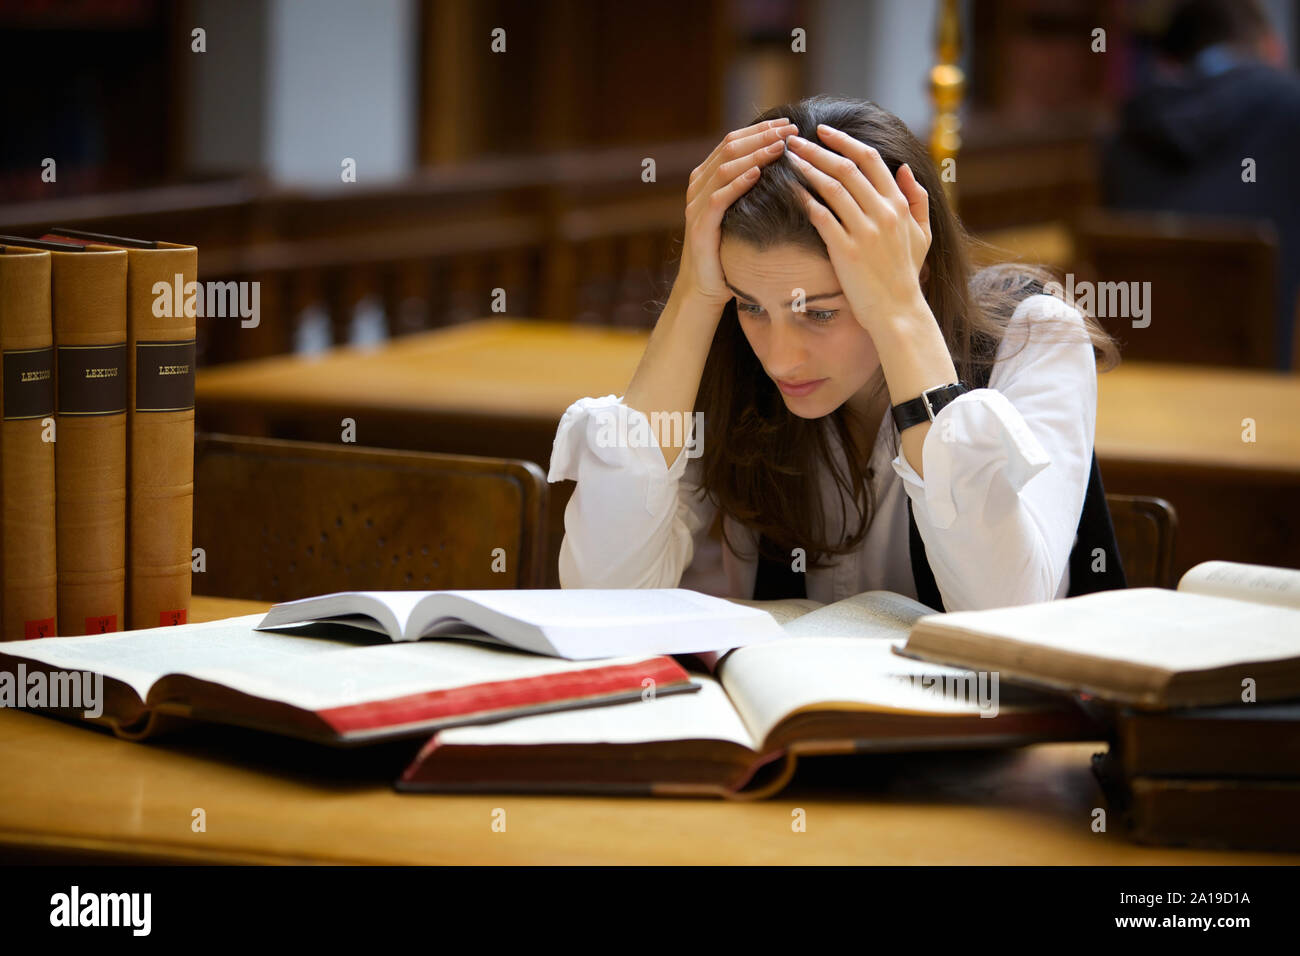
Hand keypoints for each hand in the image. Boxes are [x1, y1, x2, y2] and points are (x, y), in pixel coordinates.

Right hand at [677, 118, 799, 310]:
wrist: (704, 288)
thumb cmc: (728, 251)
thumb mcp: (739, 213)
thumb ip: (750, 189)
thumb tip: (783, 166)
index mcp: (706, 178)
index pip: (733, 141)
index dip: (761, 129)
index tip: (789, 124)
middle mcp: (698, 186)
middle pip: (729, 148)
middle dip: (762, 135)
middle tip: (791, 129)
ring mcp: (695, 206)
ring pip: (724, 168)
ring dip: (755, 154)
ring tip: (780, 146)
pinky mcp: (700, 227)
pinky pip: (718, 199)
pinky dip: (738, 183)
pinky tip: (758, 174)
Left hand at [784, 124, 931, 333]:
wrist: (897, 311)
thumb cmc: (906, 274)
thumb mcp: (922, 234)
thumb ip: (917, 199)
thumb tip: (905, 169)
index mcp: (899, 204)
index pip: (870, 159)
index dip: (845, 141)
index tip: (824, 132)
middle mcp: (882, 213)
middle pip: (847, 168)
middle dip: (818, 149)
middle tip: (795, 139)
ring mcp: (864, 231)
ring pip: (832, 187)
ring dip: (808, 168)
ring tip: (789, 158)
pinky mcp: (846, 250)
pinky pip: (821, 216)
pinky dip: (805, 199)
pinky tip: (790, 189)